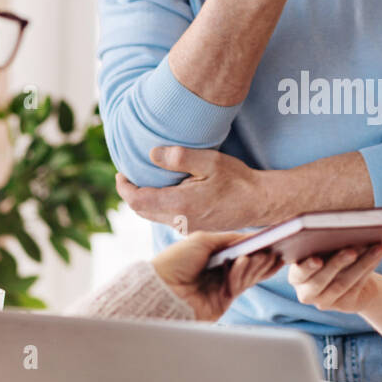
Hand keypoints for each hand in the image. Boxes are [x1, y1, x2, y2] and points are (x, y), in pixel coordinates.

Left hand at [116, 147, 279, 230]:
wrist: (260, 203)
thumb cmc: (238, 180)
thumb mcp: (210, 161)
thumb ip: (180, 157)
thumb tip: (152, 153)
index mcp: (179, 205)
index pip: (137, 201)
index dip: (124, 188)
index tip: (121, 173)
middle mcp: (179, 221)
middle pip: (142, 210)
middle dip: (131, 193)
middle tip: (129, 174)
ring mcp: (186, 227)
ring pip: (154, 215)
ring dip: (145, 199)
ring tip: (145, 179)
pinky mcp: (194, 227)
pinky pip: (167, 217)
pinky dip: (159, 205)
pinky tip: (167, 189)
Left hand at [151, 230, 282, 321]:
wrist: (162, 289)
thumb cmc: (176, 261)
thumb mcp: (202, 241)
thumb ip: (228, 239)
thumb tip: (249, 238)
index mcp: (212, 256)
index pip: (239, 249)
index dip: (255, 245)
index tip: (271, 240)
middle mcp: (218, 271)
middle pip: (248, 263)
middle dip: (261, 256)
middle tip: (276, 248)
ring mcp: (222, 286)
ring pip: (248, 275)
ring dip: (257, 264)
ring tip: (267, 254)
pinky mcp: (224, 301)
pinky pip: (241, 285)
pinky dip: (245, 273)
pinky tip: (248, 261)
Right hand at [288, 243, 381, 314]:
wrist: (352, 277)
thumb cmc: (332, 255)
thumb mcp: (325, 251)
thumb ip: (326, 245)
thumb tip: (342, 229)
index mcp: (296, 276)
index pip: (299, 273)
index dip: (307, 267)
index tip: (318, 259)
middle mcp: (307, 292)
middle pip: (321, 280)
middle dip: (337, 264)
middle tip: (351, 251)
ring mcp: (325, 302)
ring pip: (343, 284)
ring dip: (360, 265)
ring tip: (374, 249)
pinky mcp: (344, 305)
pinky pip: (357, 286)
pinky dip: (368, 269)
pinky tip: (377, 256)